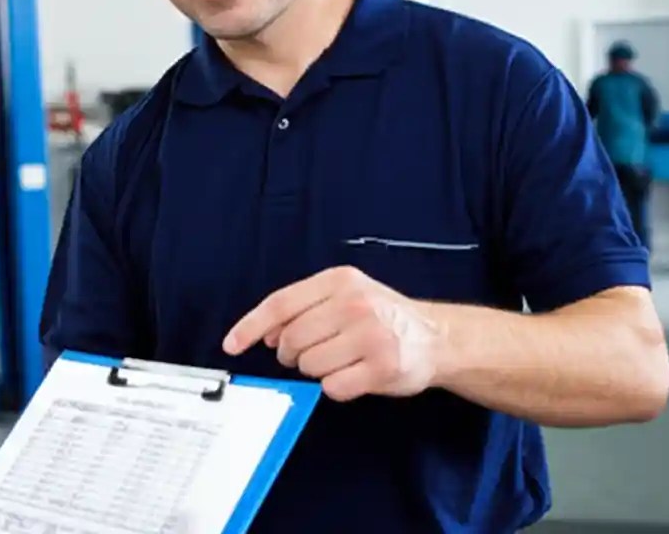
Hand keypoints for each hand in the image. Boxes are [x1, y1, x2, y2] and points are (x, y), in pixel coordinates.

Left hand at [222, 266, 441, 401]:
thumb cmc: (382, 317)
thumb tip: (263, 335)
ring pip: (309, 366)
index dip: (250, 327)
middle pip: (291, 340)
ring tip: (343, 359)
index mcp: (340, 281)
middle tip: (316, 351)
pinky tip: (356, 375)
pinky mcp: (382, 367)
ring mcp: (370, 336)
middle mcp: (354, 304)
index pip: (280, 304)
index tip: (231, 344)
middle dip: (293, 354)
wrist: (436, 337)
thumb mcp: (345, 295)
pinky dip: (336, 387)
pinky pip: (333, 387)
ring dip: (318, 370)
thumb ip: (303, 309)